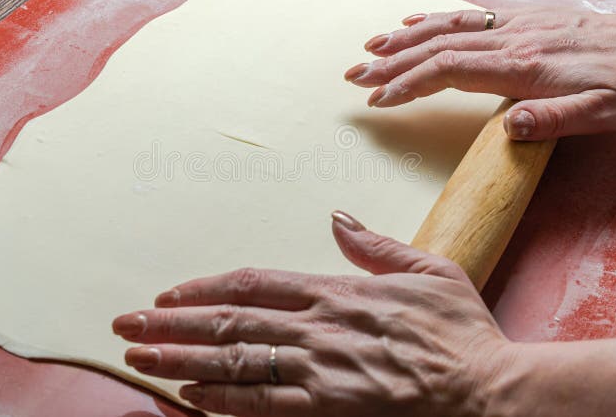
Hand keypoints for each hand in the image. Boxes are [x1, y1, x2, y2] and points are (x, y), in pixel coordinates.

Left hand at [113, 212, 513, 416]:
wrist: (489, 392)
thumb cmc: (461, 332)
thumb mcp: (428, 270)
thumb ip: (375, 245)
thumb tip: (337, 218)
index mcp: (336, 291)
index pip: (252, 283)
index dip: (203, 288)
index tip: (167, 294)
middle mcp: (318, 327)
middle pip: (228, 322)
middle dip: (171, 324)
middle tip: (126, 325)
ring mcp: (320, 371)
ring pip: (234, 362)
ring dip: (181, 360)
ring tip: (138, 359)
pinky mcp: (328, 409)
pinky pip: (263, 405)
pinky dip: (221, 400)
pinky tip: (188, 397)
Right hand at [345, 0, 615, 140]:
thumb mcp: (604, 114)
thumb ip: (556, 121)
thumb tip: (511, 126)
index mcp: (522, 68)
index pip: (449, 71)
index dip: (409, 84)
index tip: (378, 100)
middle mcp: (510, 41)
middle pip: (436, 48)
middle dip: (390, 64)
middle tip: (354, 77)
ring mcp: (512, 27)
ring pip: (446, 28)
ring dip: (403, 40)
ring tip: (369, 49)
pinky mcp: (519, 21)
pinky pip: (466, 17)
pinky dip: (433, 20)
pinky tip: (413, 24)